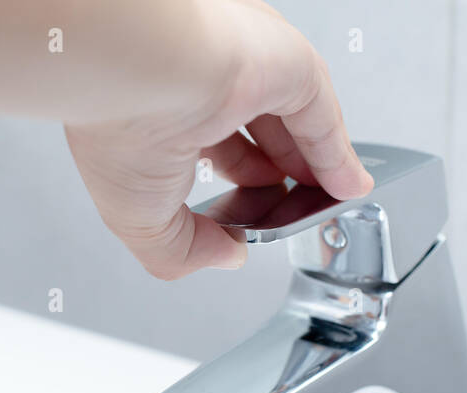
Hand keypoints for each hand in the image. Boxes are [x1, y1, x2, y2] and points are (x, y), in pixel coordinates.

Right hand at [65, 0, 373, 279]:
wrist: (135, 64)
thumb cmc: (119, 122)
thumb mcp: (141, 222)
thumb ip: (185, 250)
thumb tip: (229, 255)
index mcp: (160, 108)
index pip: (210, 144)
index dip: (236, 185)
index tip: (250, 217)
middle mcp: (204, 83)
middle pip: (256, 133)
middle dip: (274, 176)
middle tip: (288, 209)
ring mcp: (247, 70)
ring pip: (292, 121)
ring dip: (312, 167)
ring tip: (325, 203)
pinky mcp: (287, 63)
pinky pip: (321, 114)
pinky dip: (336, 154)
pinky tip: (347, 185)